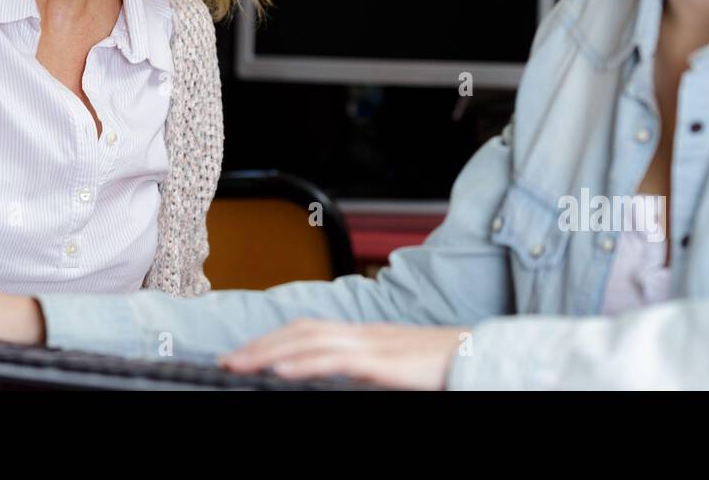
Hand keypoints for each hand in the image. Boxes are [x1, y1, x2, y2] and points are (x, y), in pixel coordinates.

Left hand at [219, 319, 468, 390]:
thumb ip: (363, 369)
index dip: (273, 338)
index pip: (308, 329)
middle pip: (301, 330)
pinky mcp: (385, 363)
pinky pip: (338, 361)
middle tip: (224, 360)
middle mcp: (364, 333)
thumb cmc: (442, 367)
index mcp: (365, 334)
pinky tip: (281, 373)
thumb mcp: (393, 368)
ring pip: (311, 342)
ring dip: (270, 352)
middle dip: (260, 344)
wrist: (483, 359)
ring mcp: (375, 345)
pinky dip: (305, 365)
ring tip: (238, 365)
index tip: (243, 353)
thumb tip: (331, 379)